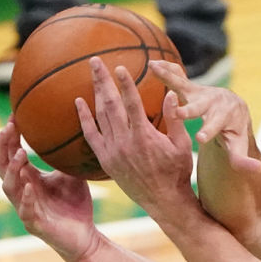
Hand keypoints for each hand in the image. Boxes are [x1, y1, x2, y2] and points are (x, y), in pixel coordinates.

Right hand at [0, 118, 101, 261]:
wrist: (85, 236)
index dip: (9, 136)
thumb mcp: (70, 175)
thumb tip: (73, 130)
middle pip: (2, 165)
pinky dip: (27, 197)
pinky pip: (26, 210)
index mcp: (28, 178)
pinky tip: (30, 186)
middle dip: (3, 146)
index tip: (14, 116)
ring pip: (9, 186)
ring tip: (20, 152)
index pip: (11, 153)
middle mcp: (22, 191)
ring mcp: (25, 208)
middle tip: (9, 128)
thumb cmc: (75, 205)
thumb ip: (65, 158)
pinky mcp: (34, 224)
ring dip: (13, 168)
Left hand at [76, 57, 197, 220]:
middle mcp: (125, 141)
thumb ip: (175, 119)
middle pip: (110, 105)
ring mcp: (113, 151)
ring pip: (100, 116)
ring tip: (91, 74)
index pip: (132, 104)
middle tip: (95, 61)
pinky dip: (84, 118)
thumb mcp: (181, 145)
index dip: (125, 84)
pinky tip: (79, 102)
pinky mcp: (106, 159)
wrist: (163, 201)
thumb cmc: (177, 172)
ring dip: (94, 93)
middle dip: (102, 81)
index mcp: (145, 136)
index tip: (119, 67)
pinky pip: (91, 135)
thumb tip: (171, 94)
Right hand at [149, 60, 260, 173]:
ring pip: (185, 85)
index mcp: (225, 117)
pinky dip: (167, 70)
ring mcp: (201, 93)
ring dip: (170, 78)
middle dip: (190, 110)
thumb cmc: (234, 132)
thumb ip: (243, 160)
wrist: (234, 110)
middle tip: (179, 114)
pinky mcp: (190, 87)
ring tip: (155, 69)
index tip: (200, 139)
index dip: (209, 131)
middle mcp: (213, 102)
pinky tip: (153, 64)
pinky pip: (178, 76)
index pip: (216, 126)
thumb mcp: (238, 147)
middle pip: (200, 106)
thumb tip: (258, 169)